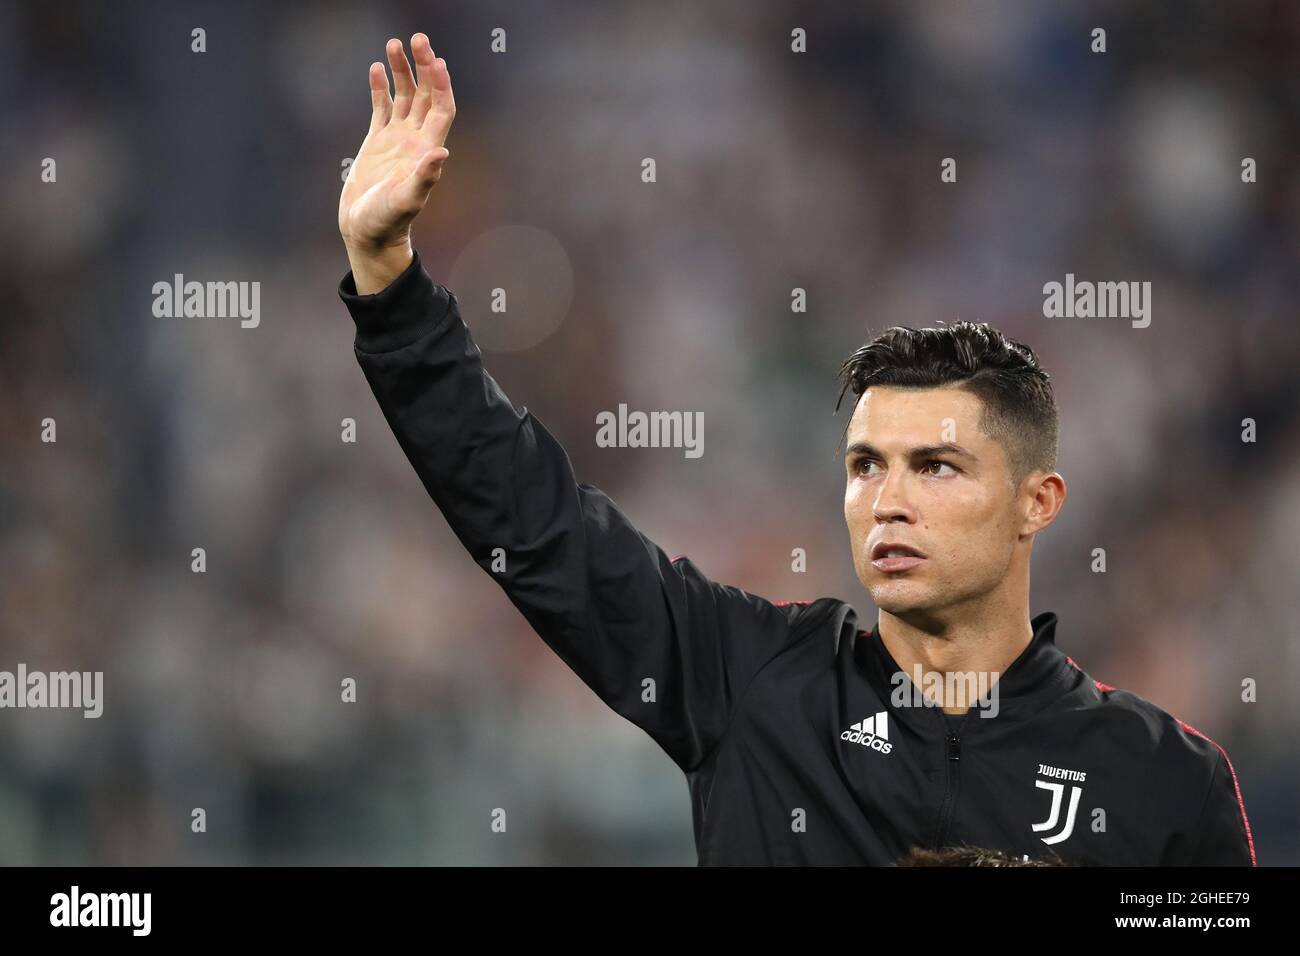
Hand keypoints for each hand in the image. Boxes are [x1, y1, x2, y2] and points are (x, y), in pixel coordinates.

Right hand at [339, 33, 455, 290]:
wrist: (368, 232)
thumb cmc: (388, 221)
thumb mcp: (406, 200)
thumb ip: (424, 178)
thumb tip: (441, 153)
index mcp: (427, 150)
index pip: (441, 108)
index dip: (441, 84)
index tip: (435, 60)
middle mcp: (416, 141)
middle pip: (425, 95)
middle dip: (424, 67)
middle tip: (418, 38)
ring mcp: (397, 140)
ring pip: (404, 97)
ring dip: (402, 71)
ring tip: (394, 43)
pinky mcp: (378, 143)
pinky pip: (382, 108)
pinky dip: (381, 88)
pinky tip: (378, 68)